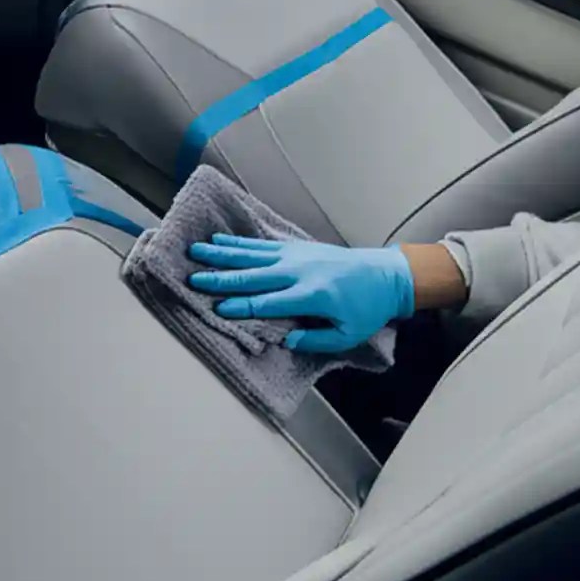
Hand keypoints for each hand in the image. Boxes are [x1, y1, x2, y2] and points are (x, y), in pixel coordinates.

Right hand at [188, 234, 414, 352]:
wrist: (385, 275)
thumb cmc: (367, 308)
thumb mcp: (347, 335)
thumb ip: (315, 340)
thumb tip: (286, 339)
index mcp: (311, 295)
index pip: (268, 302)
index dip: (241, 306)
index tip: (218, 307)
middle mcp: (299, 272)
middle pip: (253, 275)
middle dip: (221, 278)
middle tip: (194, 277)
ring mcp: (297, 256)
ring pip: (252, 254)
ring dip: (222, 253)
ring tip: (197, 250)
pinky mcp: (297, 247)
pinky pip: (263, 244)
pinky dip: (240, 242)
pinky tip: (220, 240)